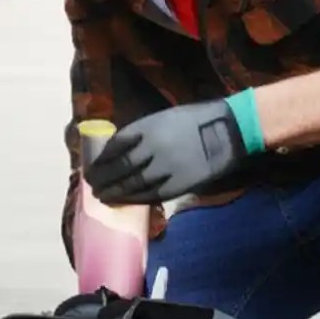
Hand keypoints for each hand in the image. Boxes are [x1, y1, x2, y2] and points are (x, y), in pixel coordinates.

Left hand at [84, 98, 252, 203]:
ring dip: (114, 191)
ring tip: (101, 196)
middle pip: (120, 166)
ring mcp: (164, 167)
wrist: (228, 131)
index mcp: (148, 127)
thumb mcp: (164, 118)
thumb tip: (121, 149)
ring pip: (132, 183)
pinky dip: (134, 198)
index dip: (102, 158)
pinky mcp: (177, 184)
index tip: (93, 166)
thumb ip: (142, 133)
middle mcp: (152, 147)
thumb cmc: (196, 121)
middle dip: (102, 177)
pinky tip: (125, 200)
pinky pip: (150, 194)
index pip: (116, 145)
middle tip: (91, 184)